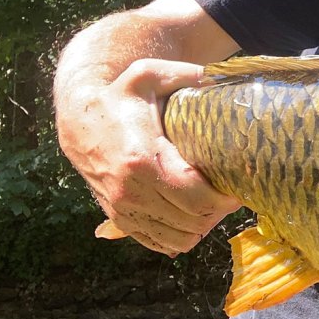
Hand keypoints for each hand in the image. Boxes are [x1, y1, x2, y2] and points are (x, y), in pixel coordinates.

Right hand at [57, 58, 238, 255]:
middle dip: (219, 212)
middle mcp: (130, 191)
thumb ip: (187, 74)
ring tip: (214, 204)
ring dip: (203, 226)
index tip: (239, 188)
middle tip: (232, 195)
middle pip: (192, 221)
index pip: (196, 198)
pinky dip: (181, 237)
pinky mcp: (119, 218)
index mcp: (142, 160)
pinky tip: (192, 216)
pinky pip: (159, 244)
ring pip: (179, 239)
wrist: (79, 119)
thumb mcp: (149, 75)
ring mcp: (123, 208)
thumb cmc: (120, 96)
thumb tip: (222, 77)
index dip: (225, 200)